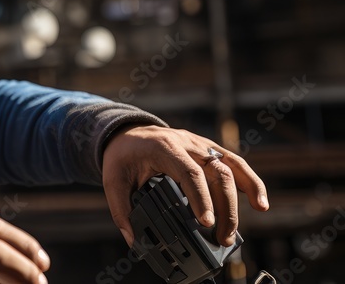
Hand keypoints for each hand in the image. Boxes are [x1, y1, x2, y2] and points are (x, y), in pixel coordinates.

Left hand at [101, 125, 268, 247]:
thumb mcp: (112, 178)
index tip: (205, 223)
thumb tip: (134, 240)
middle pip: (216, 172)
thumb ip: (121, 208)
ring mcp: (200, 144)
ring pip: (232, 165)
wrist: (127, 131)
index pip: (189, 172)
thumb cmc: (122, 155)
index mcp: (164, 147)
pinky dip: (250, 181)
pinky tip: (259, 202)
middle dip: (225, 207)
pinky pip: (234, 163)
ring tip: (250, 219)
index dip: (201, 198)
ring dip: (246, 192)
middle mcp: (186, 143)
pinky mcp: (209, 149)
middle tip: (221, 236)